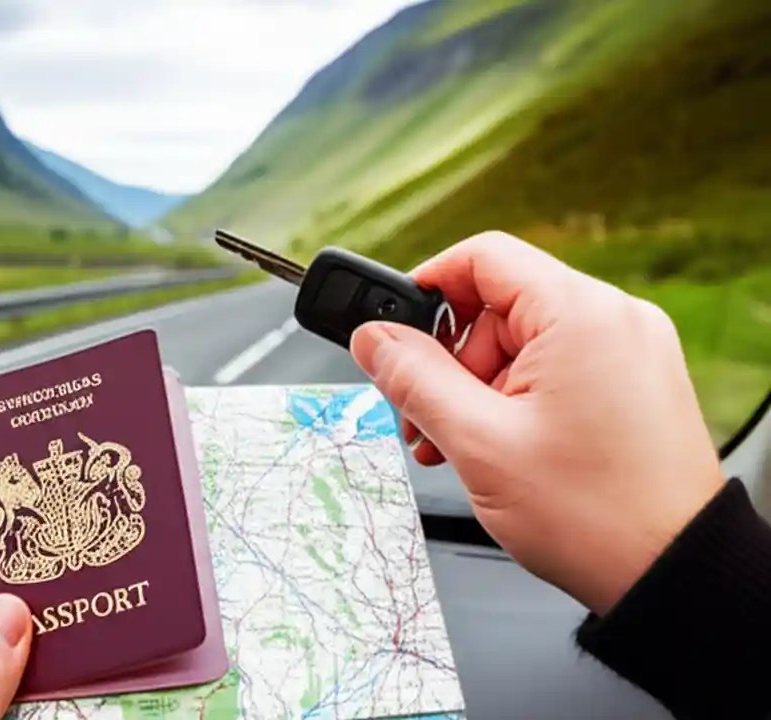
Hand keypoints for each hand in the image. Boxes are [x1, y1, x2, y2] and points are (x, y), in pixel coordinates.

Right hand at [350, 231, 724, 615]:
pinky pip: (554, 370)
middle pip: (496, 308)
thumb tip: (371, 337)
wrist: (672, 575)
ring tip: (460, 449)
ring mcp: (628, 353)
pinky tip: (495, 449)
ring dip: (475, 390)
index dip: (426, 284)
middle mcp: (612, 320)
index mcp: (580, 314)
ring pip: (520, 345)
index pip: (483, 257)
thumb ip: (413, 378)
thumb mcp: (478, 442)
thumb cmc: (594, 516)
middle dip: (448, 363)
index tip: (392, 330)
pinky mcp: (632, 385)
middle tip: (426, 421)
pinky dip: (513, 401)